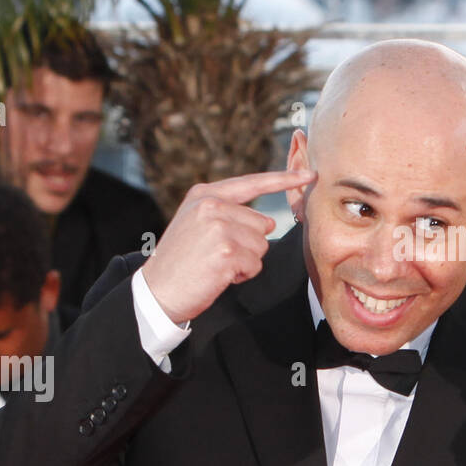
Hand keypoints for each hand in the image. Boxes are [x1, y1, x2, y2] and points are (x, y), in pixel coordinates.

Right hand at [141, 170, 316, 324]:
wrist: (156, 291)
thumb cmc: (178, 263)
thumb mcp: (194, 224)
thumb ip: (228, 214)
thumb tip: (268, 221)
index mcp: (204, 195)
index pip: (251, 183)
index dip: (284, 179)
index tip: (309, 174)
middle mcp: (212, 206)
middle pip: (261, 224)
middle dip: (247, 245)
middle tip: (214, 256)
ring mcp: (219, 228)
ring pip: (260, 245)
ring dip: (244, 262)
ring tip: (214, 266)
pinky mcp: (226, 252)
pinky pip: (254, 265)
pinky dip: (241, 275)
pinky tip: (217, 276)